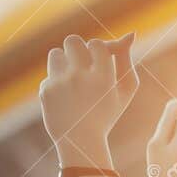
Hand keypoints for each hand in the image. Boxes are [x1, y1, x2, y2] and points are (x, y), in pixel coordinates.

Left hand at [39, 32, 138, 168]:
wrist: (82, 142)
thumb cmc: (107, 113)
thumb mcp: (125, 89)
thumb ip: (127, 60)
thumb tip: (130, 33)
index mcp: (104, 77)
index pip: (96, 43)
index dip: (97, 50)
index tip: (98, 62)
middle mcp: (81, 78)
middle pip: (73, 41)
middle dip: (76, 48)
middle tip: (80, 62)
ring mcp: (61, 84)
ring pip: (56, 53)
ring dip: (64, 62)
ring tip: (71, 79)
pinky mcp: (46, 91)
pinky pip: (49, 75)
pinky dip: (56, 84)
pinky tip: (64, 99)